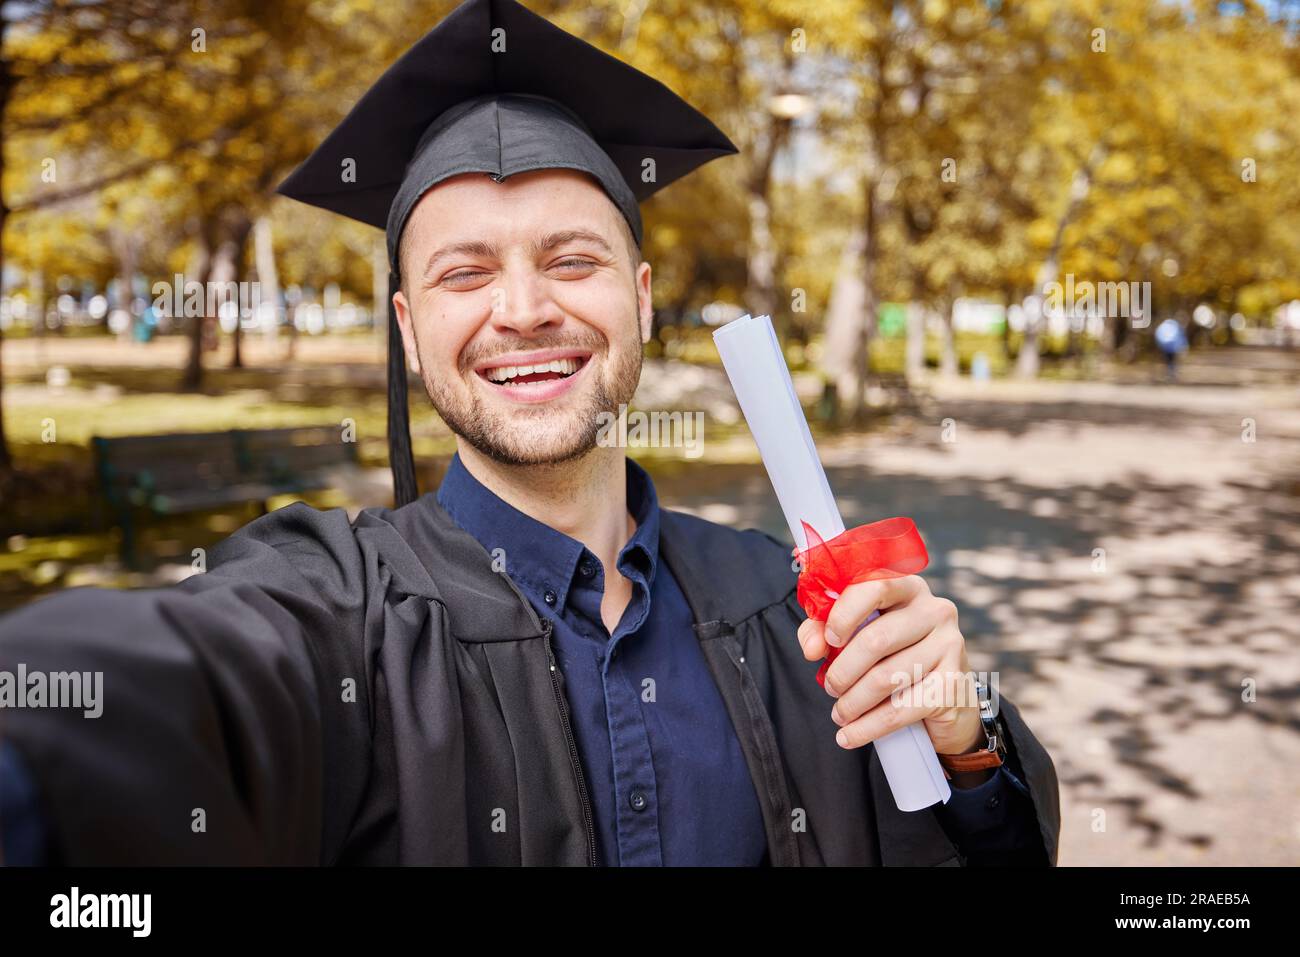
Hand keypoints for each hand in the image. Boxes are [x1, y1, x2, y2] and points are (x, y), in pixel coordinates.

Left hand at [796, 575, 984, 755]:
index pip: (875, 586)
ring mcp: (950, 646)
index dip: (844, 614)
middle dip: (843, 670)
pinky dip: (868, 727)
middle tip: (830, 687)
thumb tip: (812, 647)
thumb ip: (823, 629)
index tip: (828, 640)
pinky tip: (848, 736)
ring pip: (886, 678)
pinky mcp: (953, 685)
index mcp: (909, 587)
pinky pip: (901, 710)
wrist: (945, 696)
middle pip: (876, 639)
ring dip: (852, 702)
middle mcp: (936, 611)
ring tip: (839, 713)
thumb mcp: (857, 633)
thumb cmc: (893, 655)